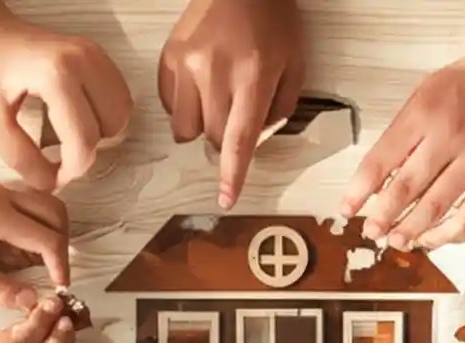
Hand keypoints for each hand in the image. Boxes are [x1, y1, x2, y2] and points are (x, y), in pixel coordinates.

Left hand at [0, 2, 131, 189]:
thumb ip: (21, 157)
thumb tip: (51, 184)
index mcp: (55, 73)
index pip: (83, 138)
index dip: (74, 168)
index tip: (57, 178)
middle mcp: (83, 60)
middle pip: (109, 128)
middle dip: (87, 150)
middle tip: (60, 156)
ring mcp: (96, 55)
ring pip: (121, 115)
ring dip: (100, 134)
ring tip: (68, 136)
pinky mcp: (101, 57)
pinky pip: (121, 99)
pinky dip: (105, 117)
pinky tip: (78, 118)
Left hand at [0, 183, 68, 310]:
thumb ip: (8, 291)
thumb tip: (38, 303)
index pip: (47, 238)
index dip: (60, 265)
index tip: (62, 288)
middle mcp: (1, 194)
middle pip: (55, 213)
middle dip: (62, 245)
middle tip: (56, 275)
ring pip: (47, 208)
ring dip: (52, 236)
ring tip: (43, 267)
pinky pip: (31, 211)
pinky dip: (39, 232)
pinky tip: (26, 258)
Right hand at [159, 0, 304, 207]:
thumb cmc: (273, 20)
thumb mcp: (295, 63)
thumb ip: (280, 108)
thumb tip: (256, 140)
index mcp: (253, 76)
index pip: (239, 140)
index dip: (231, 175)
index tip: (225, 199)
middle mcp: (215, 72)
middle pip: (212, 137)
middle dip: (226, 139)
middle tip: (237, 115)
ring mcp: (187, 64)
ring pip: (185, 127)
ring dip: (202, 127)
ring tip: (217, 101)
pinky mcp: (169, 58)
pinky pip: (169, 105)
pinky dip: (184, 107)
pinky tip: (201, 86)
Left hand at [340, 32, 464, 249]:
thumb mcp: (428, 90)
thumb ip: (405, 129)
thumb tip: (380, 175)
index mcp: (424, 112)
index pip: (381, 160)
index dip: (359, 190)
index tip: (345, 209)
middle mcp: (450, 135)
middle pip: (406, 188)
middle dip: (383, 216)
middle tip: (371, 233)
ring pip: (437, 206)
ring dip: (412, 229)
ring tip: (396, 241)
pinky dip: (449, 231)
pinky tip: (432, 239)